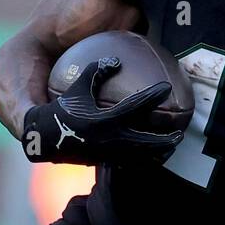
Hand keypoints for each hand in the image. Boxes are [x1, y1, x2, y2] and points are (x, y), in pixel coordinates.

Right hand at [22, 57, 182, 165]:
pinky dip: (142, 161)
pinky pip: (128, 163)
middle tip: (180, 134)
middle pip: (146, 141)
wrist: (44, 138)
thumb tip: (115, 61)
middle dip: (164, 139)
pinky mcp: (104, 161)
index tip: (165, 87)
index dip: (152, 95)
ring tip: (170, 149)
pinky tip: (151, 158)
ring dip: (157, 153)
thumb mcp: (77, 88)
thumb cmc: (61, 109)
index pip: (135, 106)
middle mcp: (110, 139)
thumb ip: (96, 72)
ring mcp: (108, 153)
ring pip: (139, 157)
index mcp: (104, 119)